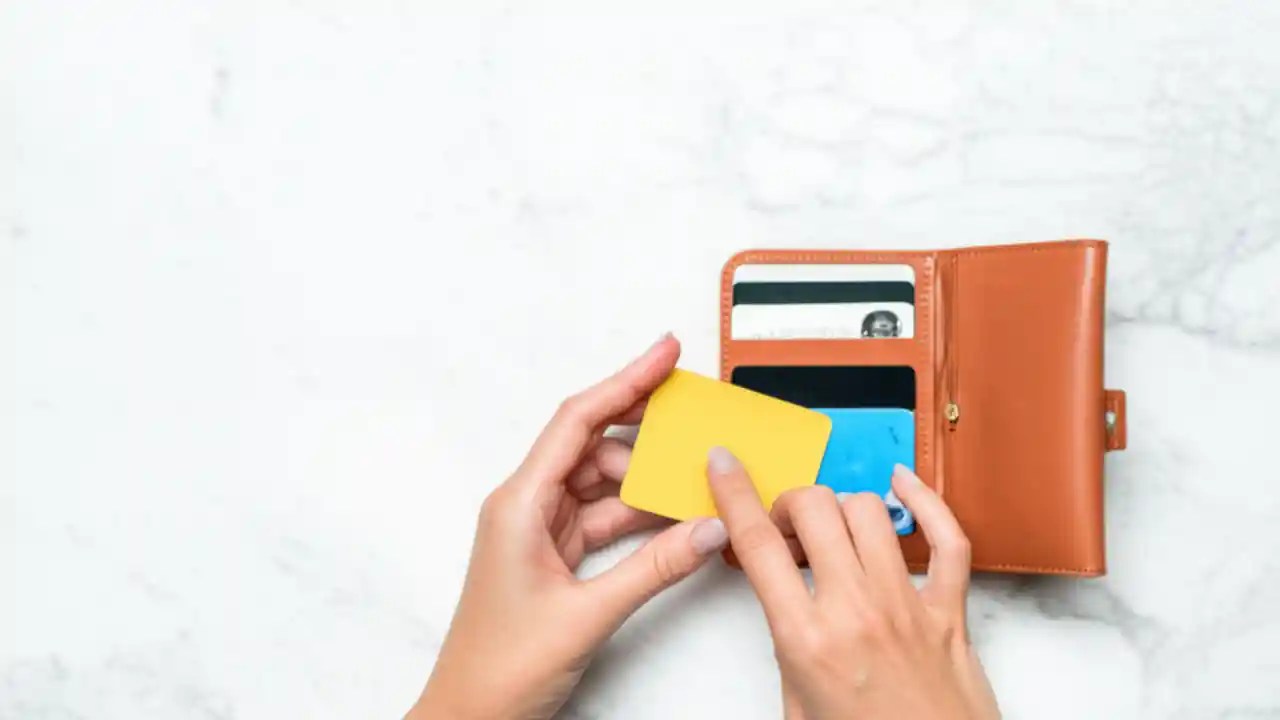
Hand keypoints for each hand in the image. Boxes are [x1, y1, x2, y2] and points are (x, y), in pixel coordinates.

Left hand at [408, 335, 729, 719]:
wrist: (468, 718)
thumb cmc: (498, 669)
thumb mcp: (586, 615)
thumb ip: (654, 568)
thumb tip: (707, 528)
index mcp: (518, 503)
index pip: (578, 421)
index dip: (626, 381)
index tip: (664, 354)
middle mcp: (526, 507)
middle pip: (594, 445)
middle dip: (646, 432)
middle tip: (694, 417)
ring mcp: (540, 532)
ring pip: (604, 485)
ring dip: (648, 482)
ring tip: (695, 478)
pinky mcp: (553, 556)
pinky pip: (604, 518)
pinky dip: (639, 516)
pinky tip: (674, 516)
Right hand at [706, 448, 998, 719]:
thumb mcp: (796, 705)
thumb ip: (788, 644)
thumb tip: (784, 600)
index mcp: (807, 640)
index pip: (758, 544)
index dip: (733, 493)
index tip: (723, 464)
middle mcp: (856, 612)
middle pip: (814, 509)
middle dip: (790, 503)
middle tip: (785, 526)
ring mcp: (907, 606)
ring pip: (870, 509)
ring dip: (840, 507)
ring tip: (832, 528)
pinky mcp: (950, 613)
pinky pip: (947, 538)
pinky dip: (925, 500)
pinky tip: (903, 485)